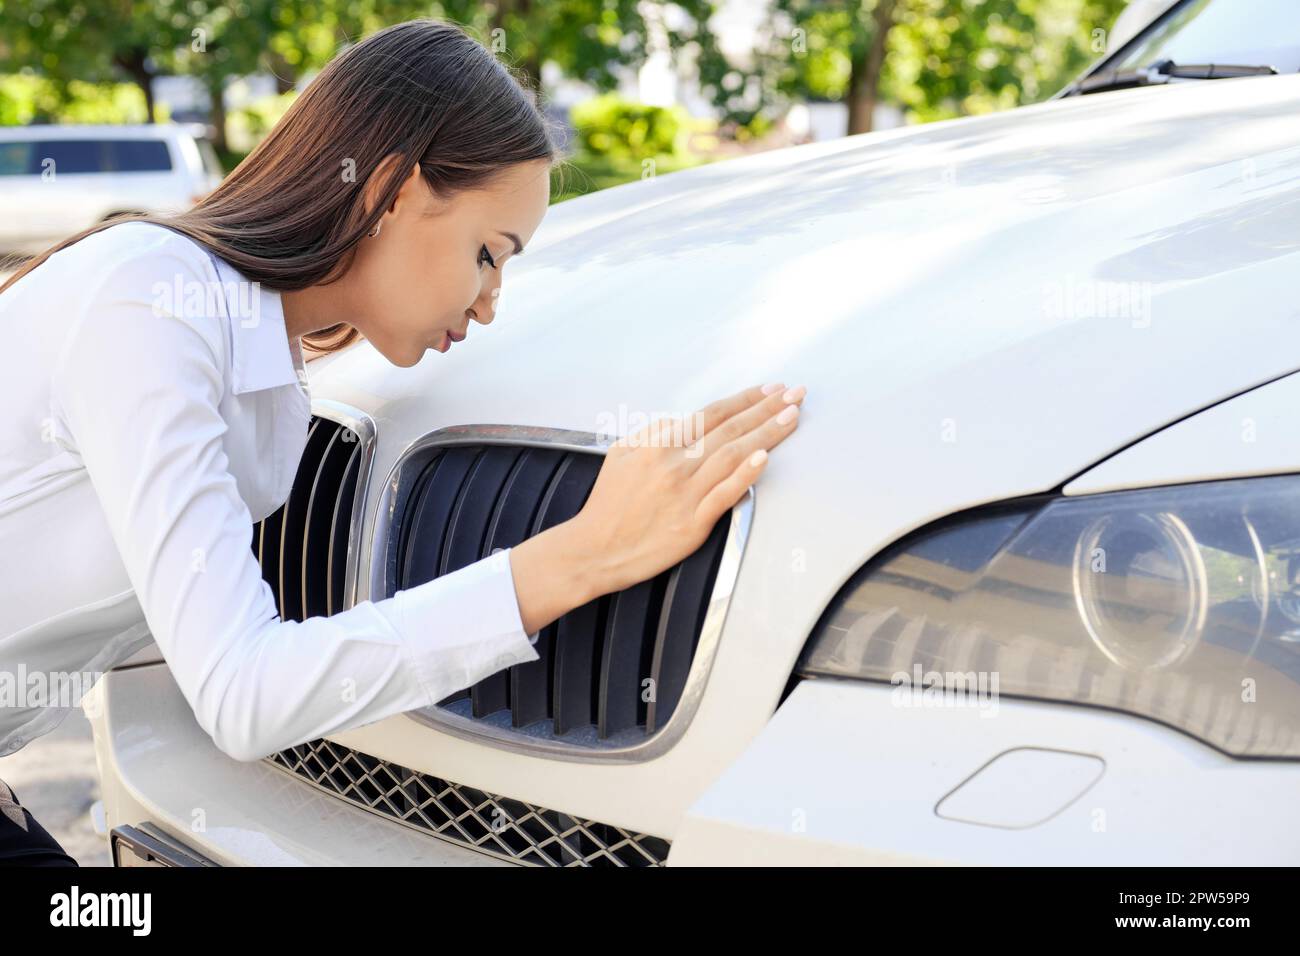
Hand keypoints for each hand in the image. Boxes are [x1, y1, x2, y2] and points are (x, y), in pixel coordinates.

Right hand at [575, 382, 805, 595]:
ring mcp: (684, 494)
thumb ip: (653, 432)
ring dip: (765, 434)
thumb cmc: (608, 504)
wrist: (593, 550)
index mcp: (658, 446)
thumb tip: (682, 421)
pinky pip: (723, 495)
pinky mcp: (691, 524)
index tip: (771, 389)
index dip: (744, 399)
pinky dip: (745, 476)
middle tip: (795, 394)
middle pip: (728, 429)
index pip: (711, 414)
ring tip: (791, 417)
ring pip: (731, 456)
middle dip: (766, 408)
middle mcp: (673, 465)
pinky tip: (764, 459)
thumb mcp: (620, 454)